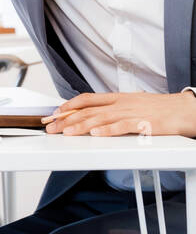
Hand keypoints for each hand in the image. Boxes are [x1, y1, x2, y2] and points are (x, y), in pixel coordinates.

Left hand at [42, 91, 195, 136]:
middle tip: (51, 127)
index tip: (53, 113)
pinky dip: (108, 130)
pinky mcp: (145, 124)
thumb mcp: (132, 103)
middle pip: (89, 110)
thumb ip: (113, 108)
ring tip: (66, 132)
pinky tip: (96, 134)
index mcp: (118, 98)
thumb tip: (94, 114)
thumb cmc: (160, 108)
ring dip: (81, 126)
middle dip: (67, 119)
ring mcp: (132, 113)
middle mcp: (121, 104)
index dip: (68, 106)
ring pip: (101, 118)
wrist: (185, 109)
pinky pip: (123, 127)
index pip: (87, 99)